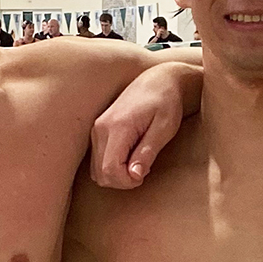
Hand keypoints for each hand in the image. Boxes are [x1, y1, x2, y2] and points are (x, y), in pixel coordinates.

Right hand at [92, 66, 187, 188]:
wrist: (158, 80)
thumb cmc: (166, 103)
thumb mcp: (164, 129)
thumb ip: (147, 152)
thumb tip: (134, 175)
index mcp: (117, 127)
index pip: (110, 170)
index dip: (127, 181)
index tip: (144, 175)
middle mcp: (100, 129)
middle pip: (100, 173)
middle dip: (122, 180)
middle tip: (143, 170)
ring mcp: (96, 129)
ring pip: (96, 170)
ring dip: (116, 174)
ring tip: (138, 162)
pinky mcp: (97, 131)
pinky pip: (97, 160)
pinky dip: (111, 166)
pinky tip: (129, 157)